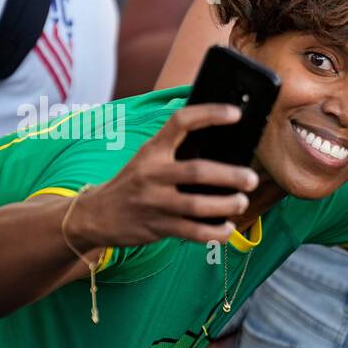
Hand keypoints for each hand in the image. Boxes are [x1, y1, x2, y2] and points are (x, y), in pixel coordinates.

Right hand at [68, 103, 258, 251]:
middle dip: (230, 176)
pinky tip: (227, 229)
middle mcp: (152, 174)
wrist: (95, 215)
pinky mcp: (158, 227)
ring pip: (197, 206)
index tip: (235, 114)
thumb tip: (224, 149)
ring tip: (242, 202)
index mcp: (152, 150)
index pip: (180, 122)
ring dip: (227, 205)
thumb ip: (176, 152)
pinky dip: (215, 233)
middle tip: (251, 178)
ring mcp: (155, 202)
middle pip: (197, 171)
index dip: (209, 114)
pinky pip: (193, 233)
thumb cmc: (134, 183)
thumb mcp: (147, 159)